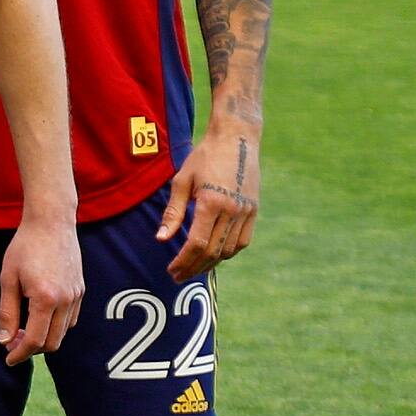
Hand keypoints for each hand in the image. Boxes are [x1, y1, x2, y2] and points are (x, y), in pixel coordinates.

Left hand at [0, 216, 84, 366]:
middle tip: (12, 343)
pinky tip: (39, 317)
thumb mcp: (7, 279)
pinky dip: (56, 326)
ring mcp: (76, 296)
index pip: (34, 340)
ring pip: (63, 333)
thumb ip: (7, 312)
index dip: (20, 354)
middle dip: (31, 349)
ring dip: (44, 338)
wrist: (52, 223)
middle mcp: (65, 301)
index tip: (8, 359)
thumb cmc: (24, 247)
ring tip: (23, 329)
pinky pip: (70, 319)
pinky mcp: (81, 290)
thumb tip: (5, 341)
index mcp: (45, 299)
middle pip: (52, 342)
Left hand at [156, 116, 260, 278]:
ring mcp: (246, 212)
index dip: (183, 261)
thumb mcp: (182, 181)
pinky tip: (214, 255)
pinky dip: (227, 252)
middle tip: (178, 276)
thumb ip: (173, 212)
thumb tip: (161, 239)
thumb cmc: (204, 157)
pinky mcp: (254, 210)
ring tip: (193, 268)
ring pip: (228, 250)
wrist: (236, 139)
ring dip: (210, 263)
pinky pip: (242, 241)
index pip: (197, 244)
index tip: (172, 270)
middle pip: (212, 252)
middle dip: (194, 268)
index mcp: (211, 203)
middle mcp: (232, 211)